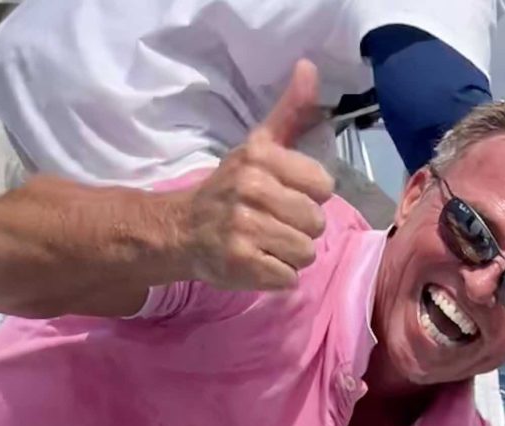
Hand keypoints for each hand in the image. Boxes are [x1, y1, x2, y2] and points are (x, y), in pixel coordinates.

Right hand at [177, 61, 333, 291]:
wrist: (181, 229)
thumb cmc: (229, 188)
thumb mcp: (258, 145)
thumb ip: (289, 113)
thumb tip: (310, 68)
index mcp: (260, 157)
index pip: (323, 185)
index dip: (309, 195)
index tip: (285, 194)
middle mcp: (252, 188)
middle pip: (316, 222)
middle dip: (300, 228)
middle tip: (272, 223)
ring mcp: (245, 227)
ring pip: (306, 252)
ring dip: (290, 254)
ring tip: (265, 243)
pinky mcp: (242, 262)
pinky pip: (288, 278)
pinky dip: (277, 276)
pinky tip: (257, 261)